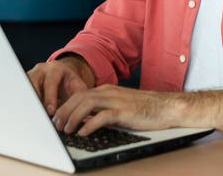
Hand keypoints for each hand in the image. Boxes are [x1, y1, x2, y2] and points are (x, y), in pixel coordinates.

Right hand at [28, 56, 93, 115]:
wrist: (65, 78)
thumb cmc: (71, 85)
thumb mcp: (79, 89)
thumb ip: (79, 99)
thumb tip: (80, 114)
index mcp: (56, 69)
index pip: (50, 82)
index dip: (50, 97)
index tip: (51, 111)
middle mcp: (41, 70)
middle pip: (34, 83)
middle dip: (37, 100)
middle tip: (40, 116)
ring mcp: (31, 75)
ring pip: (25, 88)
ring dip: (29, 102)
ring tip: (34, 117)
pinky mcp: (25, 83)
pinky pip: (22, 93)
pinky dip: (26, 103)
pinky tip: (29, 114)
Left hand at [52, 84, 177, 135]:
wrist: (166, 107)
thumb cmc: (144, 109)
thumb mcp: (119, 106)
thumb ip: (102, 110)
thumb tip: (84, 120)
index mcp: (107, 90)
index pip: (79, 94)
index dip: (65, 106)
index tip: (57, 118)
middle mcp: (109, 92)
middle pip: (79, 97)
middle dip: (65, 111)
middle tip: (56, 125)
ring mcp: (117, 100)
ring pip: (87, 104)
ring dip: (73, 117)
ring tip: (66, 129)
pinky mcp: (125, 111)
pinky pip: (103, 116)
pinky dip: (90, 124)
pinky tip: (84, 132)